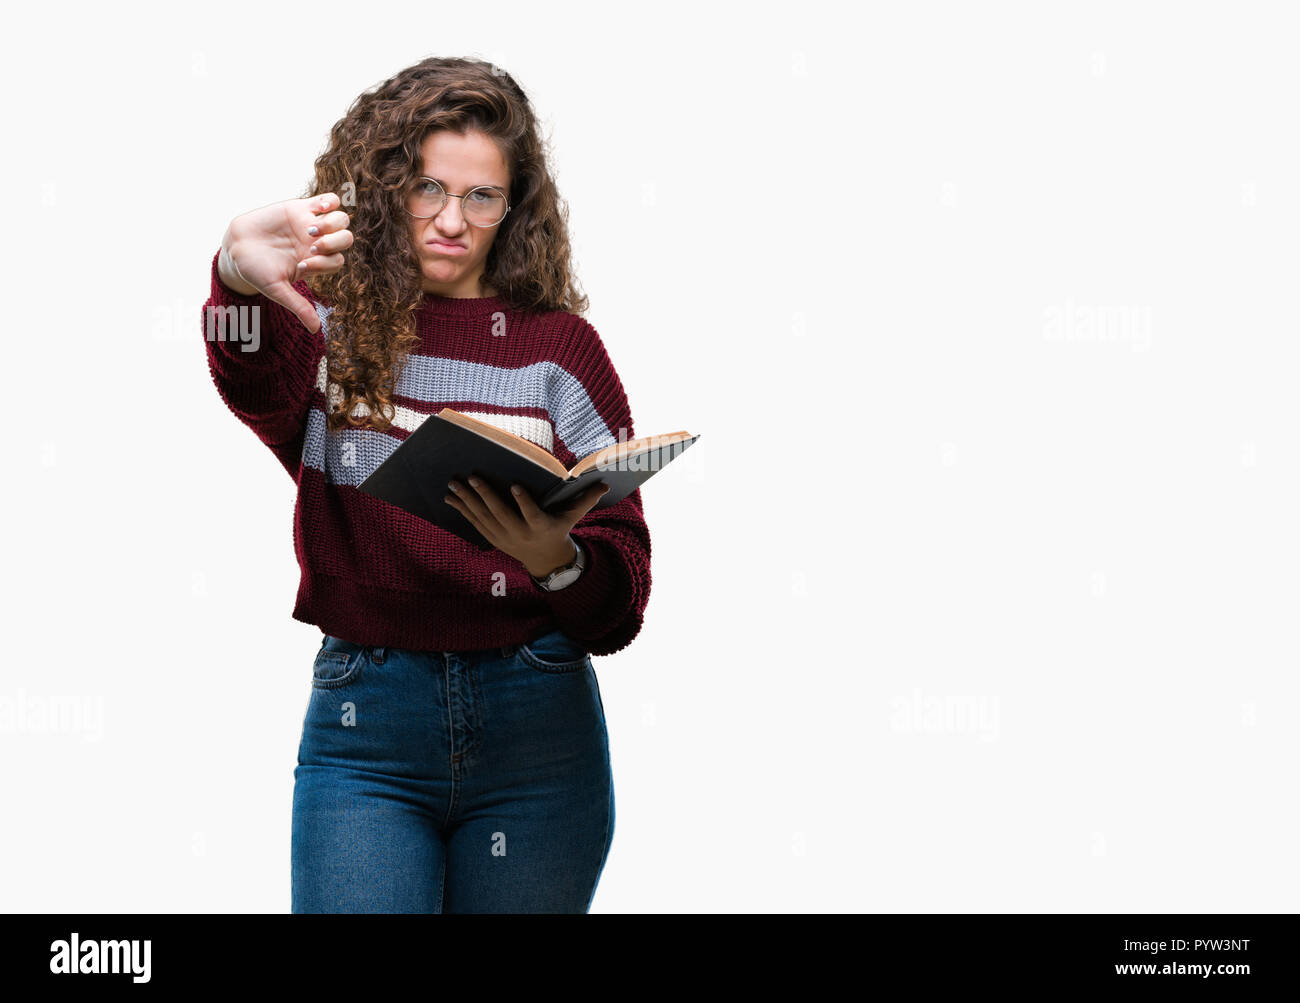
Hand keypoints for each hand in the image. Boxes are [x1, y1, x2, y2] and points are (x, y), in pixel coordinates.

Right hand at [218, 192, 353, 332]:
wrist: (237, 246)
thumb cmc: (257, 271)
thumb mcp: (277, 290)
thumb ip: (298, 306)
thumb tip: (315, 330)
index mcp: (316, 262)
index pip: (337, 261)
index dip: (324, 263)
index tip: (301, 265)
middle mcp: (318, 243)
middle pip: (346, 239)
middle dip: (334, 242)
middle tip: (311, 245)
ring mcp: (311, 224)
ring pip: (341, 220)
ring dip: (330, 224)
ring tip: (308, 229)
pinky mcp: (301, 207)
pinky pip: (328, 200)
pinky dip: (331, 201)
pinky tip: (320, 207)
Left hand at [444, 477, 610, 576]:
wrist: (543, 558)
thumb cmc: (558, 529)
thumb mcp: (572, 517)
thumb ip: (586, 500)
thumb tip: (605, 484)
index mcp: (540, 526)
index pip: (532, 514)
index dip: (524, 502)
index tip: (515, 486)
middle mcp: (520, 533)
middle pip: (500, 514)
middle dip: (484, 495)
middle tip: (471, 476)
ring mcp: (503, 537)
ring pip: (483, 517)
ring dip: (467, 500)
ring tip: (454, 484)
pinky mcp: (492, 537)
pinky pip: (474, 523)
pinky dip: (462, 510)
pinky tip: (451, 498)